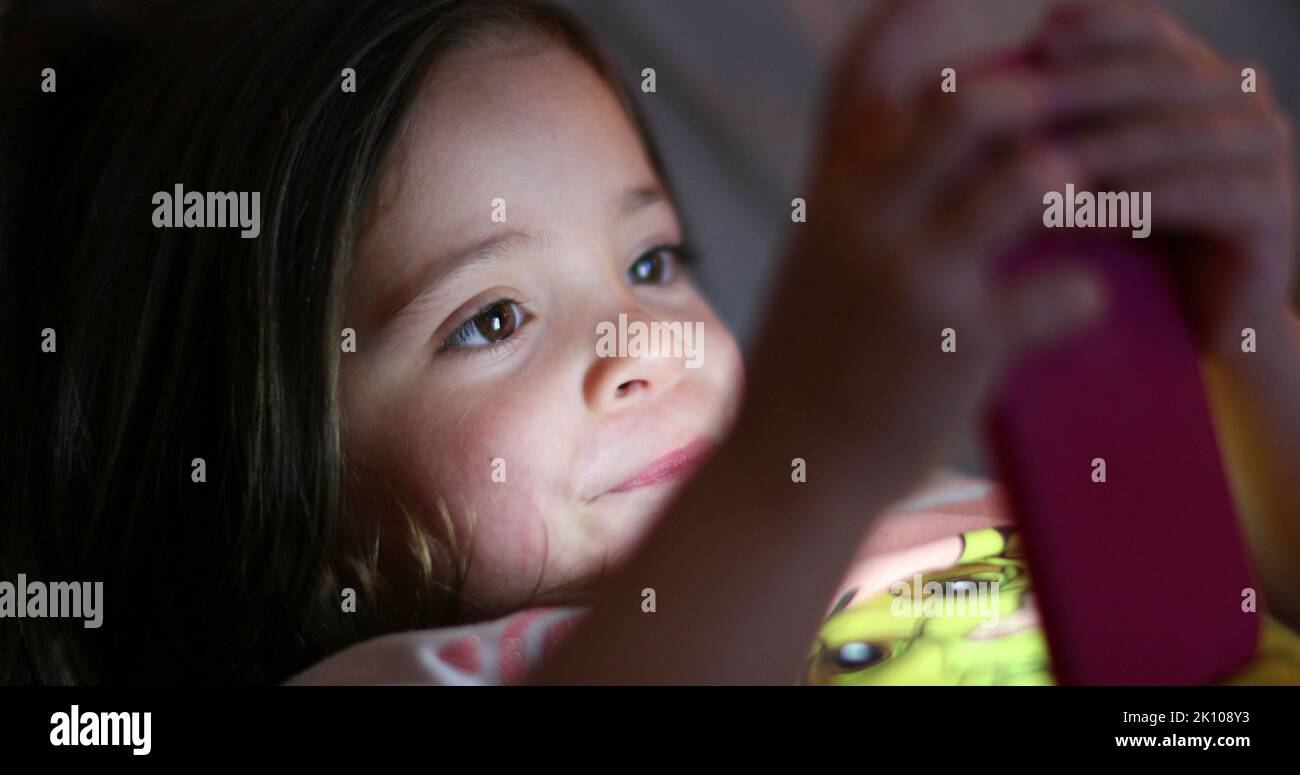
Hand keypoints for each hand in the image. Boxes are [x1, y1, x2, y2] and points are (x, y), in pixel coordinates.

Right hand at [747, 0, 1103, 493]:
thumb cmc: (807, 370)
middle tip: (1049, 131)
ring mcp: (914, 277)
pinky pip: (1063, 289)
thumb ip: (862, 205)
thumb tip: (921, 155)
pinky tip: (1071, 307)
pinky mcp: (962, 341)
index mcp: (827, 195)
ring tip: (1077, 212)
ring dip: (1071, 187)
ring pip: (1031, 178)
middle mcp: (865, 219)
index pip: (863, 73)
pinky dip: (1083, 293)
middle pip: (971, 104)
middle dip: (1028, 103)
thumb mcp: (814, 266)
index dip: (912, 19)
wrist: (786, 469)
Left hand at [1037, 0, 1296, 353]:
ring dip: (1097, 150)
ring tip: (1033, 167)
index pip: (1149, 31)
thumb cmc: (1128, 238)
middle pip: (1156, 80)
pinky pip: (1197, 196)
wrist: (1197, 320)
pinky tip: (1079, 216)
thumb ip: (1061, 118)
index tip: (1039, 40)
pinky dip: (1133, 204)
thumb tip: (983, 81)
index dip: (1098, 28)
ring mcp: (1263, 151)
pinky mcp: (1270, 209)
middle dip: (1080, 91)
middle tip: (1017, 108)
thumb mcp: (1091, 168)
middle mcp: (1241, 100)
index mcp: (1200, 73)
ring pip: (1170, 138)